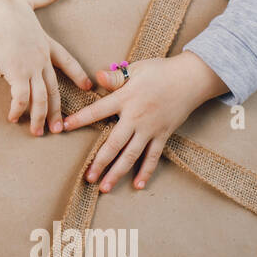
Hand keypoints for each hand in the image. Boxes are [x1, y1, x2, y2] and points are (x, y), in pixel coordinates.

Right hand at [0, 0, 93, 135]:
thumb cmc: (3, 8)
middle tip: (60, 128)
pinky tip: (13, 118)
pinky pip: (20, 98)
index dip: (77, 74)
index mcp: (45, 43)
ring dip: (39, 117)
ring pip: (40, 98)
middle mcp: (41, 58)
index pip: (66, 61)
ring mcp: (30, 68)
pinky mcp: (16, 74)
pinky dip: (18, 110)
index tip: (88, 87)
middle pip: (54, 89)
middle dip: (57, 110)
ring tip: (38, 132)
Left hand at [60, 54, 215, 191]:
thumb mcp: (136, 69)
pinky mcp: (163, 135)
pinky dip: (146, 171)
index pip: (98, 111)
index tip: (64, 127)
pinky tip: (138, 185)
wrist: (192, 78)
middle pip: (114, 143)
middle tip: (88, 177)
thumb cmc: (161, 71)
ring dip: (118, 172)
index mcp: (126, 98)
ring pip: (131, 155)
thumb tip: (96, 76)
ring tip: (105, 187)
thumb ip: (115, 77)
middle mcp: (136, 117)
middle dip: (100, 162)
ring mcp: (150, 129)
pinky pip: (153, 156)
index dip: (80, 119)